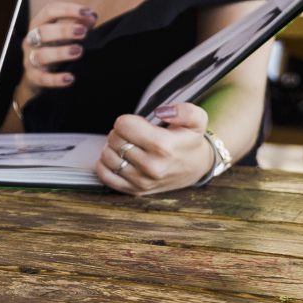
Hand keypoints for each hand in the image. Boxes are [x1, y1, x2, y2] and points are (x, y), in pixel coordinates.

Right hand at [16, 1, 96, 101]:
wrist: (37, 77)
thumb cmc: (53, 49)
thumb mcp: (65, 34)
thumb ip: (78, 24)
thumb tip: (91, 16)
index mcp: (38, 25)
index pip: (49, 11)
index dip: (68, 9)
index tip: (87, 12)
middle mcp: (31, 40)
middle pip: (43, 31)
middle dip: (64, 30)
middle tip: (83, 32)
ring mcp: (30, 59)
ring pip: (41, 55)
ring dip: (60, 52)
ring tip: (78, 51)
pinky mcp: (33, 77)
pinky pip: (42, 78)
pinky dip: (56, 79)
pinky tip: (70, 78)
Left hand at [96, 103, 214, 195]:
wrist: (195, 168)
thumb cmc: (189, 142)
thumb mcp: (197, 120)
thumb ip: (184, 111)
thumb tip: (161, 112)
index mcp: (164, 146)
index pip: (124, 125)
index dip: (128, 120)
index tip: (138, 124)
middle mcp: (152, 167)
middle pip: (114, 139)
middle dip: (121, 132)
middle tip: (134, 135)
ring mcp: (142, 181)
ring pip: (107, 156)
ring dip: (113, 147)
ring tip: (127, 146)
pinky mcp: (134, 190)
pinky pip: (105, 176)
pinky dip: (105, 164)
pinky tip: (118, 158)